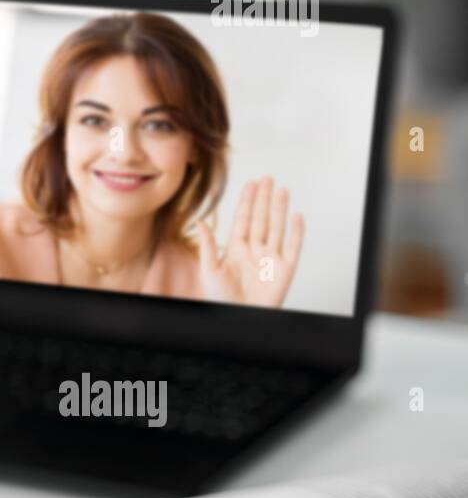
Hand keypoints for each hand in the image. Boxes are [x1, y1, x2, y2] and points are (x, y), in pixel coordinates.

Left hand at [196, 176, 303, 307]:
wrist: (238, 318)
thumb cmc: (221, 299)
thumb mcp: (209, 270)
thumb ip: (208, 245)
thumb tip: (200, 222)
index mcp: (236, 248)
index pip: (243, 218)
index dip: (247, 200)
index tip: (251, 183)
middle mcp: (254, 249)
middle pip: (261, 218)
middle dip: (264, 198)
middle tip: (267, 178)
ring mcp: (270, 258)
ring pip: (277, 228)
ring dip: (279, 209)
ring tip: (281, 191)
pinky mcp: (285, 269)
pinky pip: (293, 247)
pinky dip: (296, 232)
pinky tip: (297, 217)